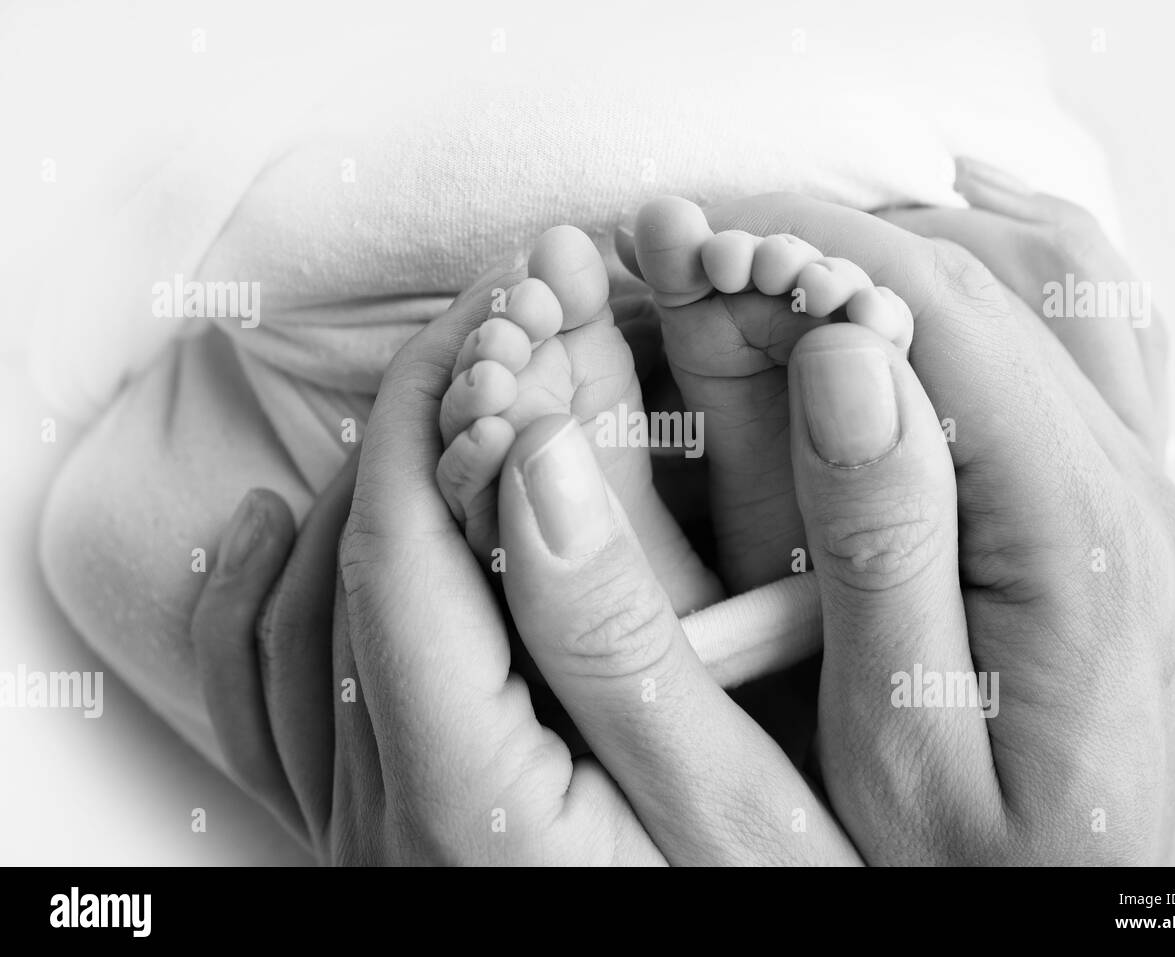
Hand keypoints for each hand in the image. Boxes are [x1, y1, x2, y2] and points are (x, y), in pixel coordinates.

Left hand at [190, 256, 859, 864]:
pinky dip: (262, 595)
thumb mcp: (729, 808)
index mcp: (470, 795)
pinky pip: (268, 702)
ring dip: (361, 483)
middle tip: (488, 317)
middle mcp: (385, 815)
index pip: (407, 546)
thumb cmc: (756, 920)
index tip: (496, 308)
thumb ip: (618, 640)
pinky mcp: (378, 835)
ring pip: (299, 618)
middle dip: (415, 416)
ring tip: (430, 394)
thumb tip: (532, 466)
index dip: (441, 406)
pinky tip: (273, 528)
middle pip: (351, 563)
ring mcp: (365, 829)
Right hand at [699, 179, 1174, 863]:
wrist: (1061, 901)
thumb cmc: (965, 851)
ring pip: (1044, 273)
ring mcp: (1127, 474)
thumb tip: (848, 359)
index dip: (807, 252)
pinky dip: (994, 264)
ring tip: (787, 262)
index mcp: (1073, 531)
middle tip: (712, 248)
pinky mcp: (1107, 490)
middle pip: (982, 276)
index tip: (697, 237)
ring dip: (906, 241)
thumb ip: (881, 545)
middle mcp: (1120, 480)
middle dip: (830, 239)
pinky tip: (923, 267)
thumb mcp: (897, 732)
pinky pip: (1082, 320)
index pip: (937, 314)